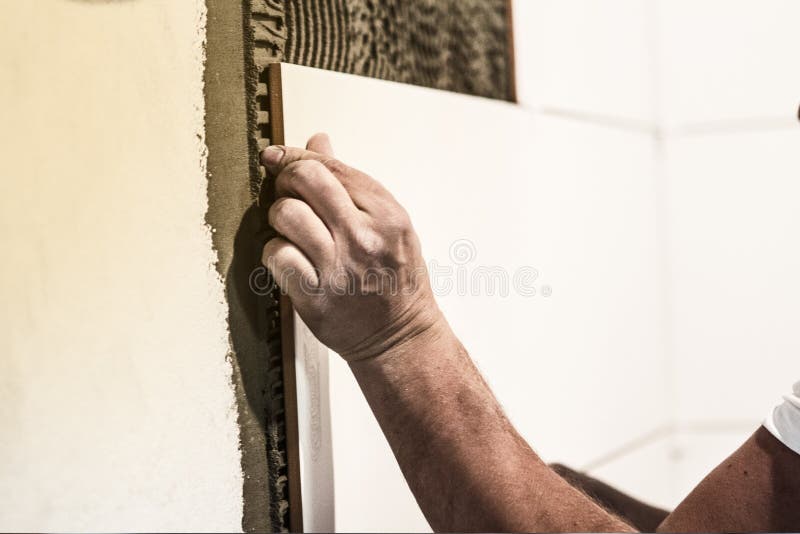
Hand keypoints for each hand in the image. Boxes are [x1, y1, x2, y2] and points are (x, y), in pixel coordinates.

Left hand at [260, 133, 443, 361]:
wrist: (399, 337)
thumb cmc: (395, 278)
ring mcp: (338, 269)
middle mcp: (363, 238)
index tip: (278, 156)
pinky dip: (275, 252)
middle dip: (286, 178)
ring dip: (280, 216)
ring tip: (291, 227)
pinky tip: (289, 256)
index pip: (332, 167)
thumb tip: (318, 140)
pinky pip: (277, 255)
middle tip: (286, 189)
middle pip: (306, 180)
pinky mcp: (315, 296)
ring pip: (286, 214)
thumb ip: (352, 183)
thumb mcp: (388, 224)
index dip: (297, 155)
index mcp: (387, 215)